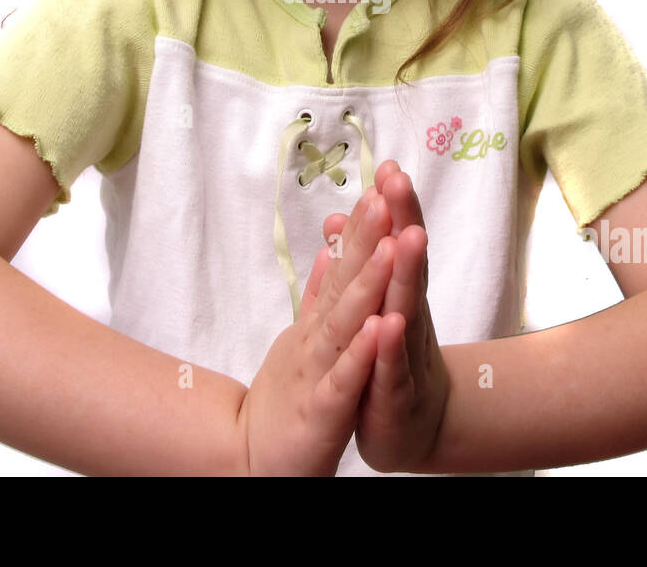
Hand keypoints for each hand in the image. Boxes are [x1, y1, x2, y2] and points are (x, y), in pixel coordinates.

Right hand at [236, 183, 395, 474]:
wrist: (256, 461)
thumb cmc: (289, 400)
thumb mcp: (305, 341)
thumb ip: (317, 295)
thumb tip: (328, 248)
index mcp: (319, 325)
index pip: (342, 268)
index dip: (361, 229)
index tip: (380, 186)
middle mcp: (317, 341)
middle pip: (343, 283)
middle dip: (365, 238)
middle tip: (382, 193)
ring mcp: (318, 373)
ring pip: (344, 323)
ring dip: (367, 282)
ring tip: (389, 244)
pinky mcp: (324, 412)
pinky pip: (345, 380)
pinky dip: (361, 353)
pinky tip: (380, 326)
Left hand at [318, 161, 449, 472]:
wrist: (413, 427)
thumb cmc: (389, 358)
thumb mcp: (374, 307)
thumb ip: (359, 263)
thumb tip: (339, 217)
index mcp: (396, 292)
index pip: (395, 241)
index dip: (393, 205)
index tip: (387, 164)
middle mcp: (408, 314)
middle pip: (406, 262)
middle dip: (403, 219)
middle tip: (398, 180)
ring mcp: (406, 351)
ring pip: (405, 307)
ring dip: (407, 272)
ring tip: (408, 236)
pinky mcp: (396, 392)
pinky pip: (392, 367)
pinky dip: (390, 346)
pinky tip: (389, 323)